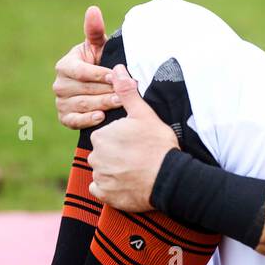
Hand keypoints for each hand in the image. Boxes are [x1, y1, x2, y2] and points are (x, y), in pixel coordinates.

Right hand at [53, 6, 120, 128]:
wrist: (99, 88)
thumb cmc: (100, 62)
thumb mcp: (99, 47)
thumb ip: (95, 30)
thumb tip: (93, 9)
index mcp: (65, 65)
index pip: (81, 72)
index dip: (99, 74)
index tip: (116, 76)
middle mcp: (59, 84)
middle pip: (84, 90)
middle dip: (105, 91)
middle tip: (124, 93)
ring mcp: (61, 102)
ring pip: (82, 105)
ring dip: (102, 104)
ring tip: (119, 103)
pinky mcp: (64, 117)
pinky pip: (73, 121)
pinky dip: (87, 120)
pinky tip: (101, 117)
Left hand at [87, 66, 179, 210]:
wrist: (168, 178)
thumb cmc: (158, 145)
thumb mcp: (144, 115)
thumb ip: (127, 93)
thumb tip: (117, 68)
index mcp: (101, 136)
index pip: (106, 136)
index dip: (122, 140)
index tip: (137, 144)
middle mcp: (95, 156)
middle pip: (103, 154)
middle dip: (116, 156)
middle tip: (138, 158)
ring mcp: (100, 178)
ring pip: (102, 172)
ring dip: (114, 172)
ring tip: (135, 171)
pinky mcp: (105, 196)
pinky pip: (101, 190)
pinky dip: (111, 189)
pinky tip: (127, 184)